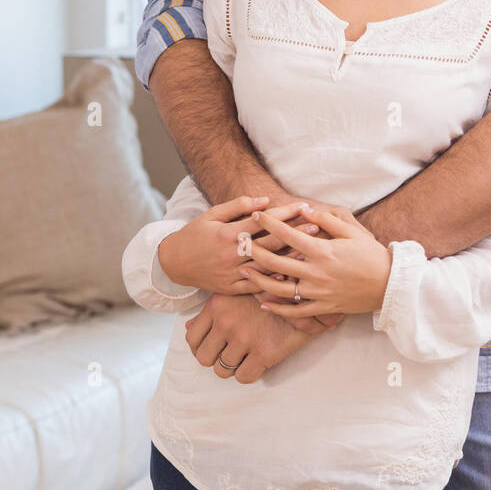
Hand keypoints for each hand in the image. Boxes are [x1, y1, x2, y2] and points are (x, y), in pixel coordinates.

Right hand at [157, 196, 320, 295]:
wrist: (173, 264)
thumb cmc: (195, 234)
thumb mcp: (212, 214)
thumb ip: (238, 206)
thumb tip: (265, 200)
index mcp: (227, 234)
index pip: (263, 222)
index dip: (285, 213)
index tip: (303, 207)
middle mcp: (232, 255)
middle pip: (270, 243)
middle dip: (295, 234)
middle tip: (317, 227)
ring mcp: (233, 274)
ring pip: (267, 266)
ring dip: (290, 258)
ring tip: (311, 251)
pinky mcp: (232, 289)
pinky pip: (257, 286)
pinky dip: (275, 281)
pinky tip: (292, 276)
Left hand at [184, 291, 340, 382]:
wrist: (304, 293)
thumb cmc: (269, 291)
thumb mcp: (238, 292)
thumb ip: (214, 308)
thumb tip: (189, 326)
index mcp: (218, 305)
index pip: (192, 338)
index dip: (200, 347)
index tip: (212, 347)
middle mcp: (227, 322)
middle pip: (204, 358)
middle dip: (215, 358)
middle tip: (229, 353)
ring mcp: (244, 338)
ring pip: (222, 370)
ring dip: (233, 366)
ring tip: (245, 356)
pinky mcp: (263, 353)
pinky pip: (244, 377)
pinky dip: (249, 373)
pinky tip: (257, 362)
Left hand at [251, 195, 361, 331]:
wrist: (389, 284)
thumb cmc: (371, 255)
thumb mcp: (352, 232)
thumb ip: (327, 220)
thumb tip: (305, 209)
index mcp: (323, 251)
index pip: (289, 235)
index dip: (270, 223)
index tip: (256, 215)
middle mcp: (316, 272)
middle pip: (277, 262)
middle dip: (255, 251)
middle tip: (240, 243)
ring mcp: (318, 292)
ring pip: (280, 289)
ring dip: (259, 280)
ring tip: (244, 272)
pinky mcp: (323, 307)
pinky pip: (295, 311)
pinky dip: (277, 308)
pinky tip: (263, 303)